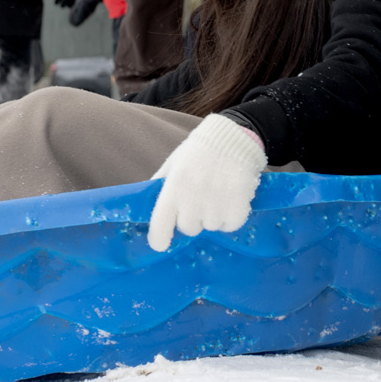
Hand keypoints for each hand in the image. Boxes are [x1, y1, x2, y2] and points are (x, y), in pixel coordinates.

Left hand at [147, 113, 267, 251]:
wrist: (233, 137)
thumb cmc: (199, 151)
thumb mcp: (173, 164)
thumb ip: (158, 185)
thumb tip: (142, 206)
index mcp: (174, 187)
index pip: (160, 225)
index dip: (159, 239)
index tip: (161, 244)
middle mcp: (193, 198)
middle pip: (189, 228)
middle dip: (193, 219)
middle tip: (200, 201)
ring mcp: (217, 203)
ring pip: (211, 227)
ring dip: (213, 217)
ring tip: (218, 196)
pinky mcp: (238, 206)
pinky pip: (230, 225)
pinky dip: (231, 218)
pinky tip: (231, 201)